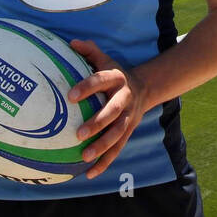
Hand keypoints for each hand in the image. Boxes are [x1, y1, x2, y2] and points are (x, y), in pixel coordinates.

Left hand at [66, 40, 149, 179]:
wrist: (145, 87)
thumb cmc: (115, 73)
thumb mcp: (105, 59)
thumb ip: (89, 51)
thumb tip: (71, 43)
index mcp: (117, 78)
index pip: (102, 81)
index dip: (87, 87)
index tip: (70, 96)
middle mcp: (124, 98)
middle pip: (113, 112)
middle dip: (98, 123)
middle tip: (79, 133)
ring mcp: (129, 117)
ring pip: (118, 134)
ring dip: (103, 146)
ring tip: (85, 157)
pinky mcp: (129, 131)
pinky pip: (118, 148)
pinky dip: (105, 162)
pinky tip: (89, 173)